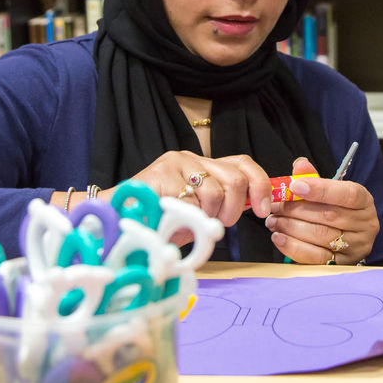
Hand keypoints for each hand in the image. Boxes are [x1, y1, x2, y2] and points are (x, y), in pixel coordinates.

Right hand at [124, 150, 273, 228]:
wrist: (118, 217)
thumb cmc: (159, 220)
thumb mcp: (199, 213)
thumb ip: (224, 206)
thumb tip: (257, 207)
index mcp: (205, 166)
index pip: (244, 164)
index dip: (261, 186)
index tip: (264, 210)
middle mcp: (193, 158)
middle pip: (236, 179)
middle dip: (235, 210)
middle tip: (218, 224)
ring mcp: (178, 163)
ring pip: (216, 193)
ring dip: (209, 217)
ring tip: (190, 222)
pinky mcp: (163, 173)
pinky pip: (193, 201)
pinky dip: (188, 218)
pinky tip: (173, 218)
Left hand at [265, 157, 379, 264]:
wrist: (344, 238)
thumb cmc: (334, 210)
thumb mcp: (328, 191)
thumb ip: (313, 177)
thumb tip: (300, 165)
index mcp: (364, 201)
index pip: (347, 194)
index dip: (320, 189)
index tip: (294, 186)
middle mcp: (366, 225)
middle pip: (329, 216)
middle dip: (296, 210)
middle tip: (275, 206)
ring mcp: (357, 247)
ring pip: (320, 236)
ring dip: (291, 227)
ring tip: (273, 221)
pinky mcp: (343, 265)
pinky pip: (315, 257)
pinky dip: (293, 247)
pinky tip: (279, 238)